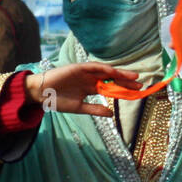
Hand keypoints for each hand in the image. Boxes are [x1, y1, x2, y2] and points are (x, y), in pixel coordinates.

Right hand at [22, 63, 140, 116]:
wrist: (41, 93)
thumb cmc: (57, 100)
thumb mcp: (79, 108)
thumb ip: (95, 109)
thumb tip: (111, 114)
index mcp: (90, 88)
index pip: (110, 88)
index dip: (123, 90)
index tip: (136, 94)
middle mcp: (90, 79)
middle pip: (112, 79)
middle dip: (126, 81)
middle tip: (140, 84)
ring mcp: (85, 73)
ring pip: (106, 72)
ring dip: (119, 73)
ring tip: (133, 77)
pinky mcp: (78, 67)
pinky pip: (94, 67)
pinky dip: (104, 69)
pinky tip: (114, 72)